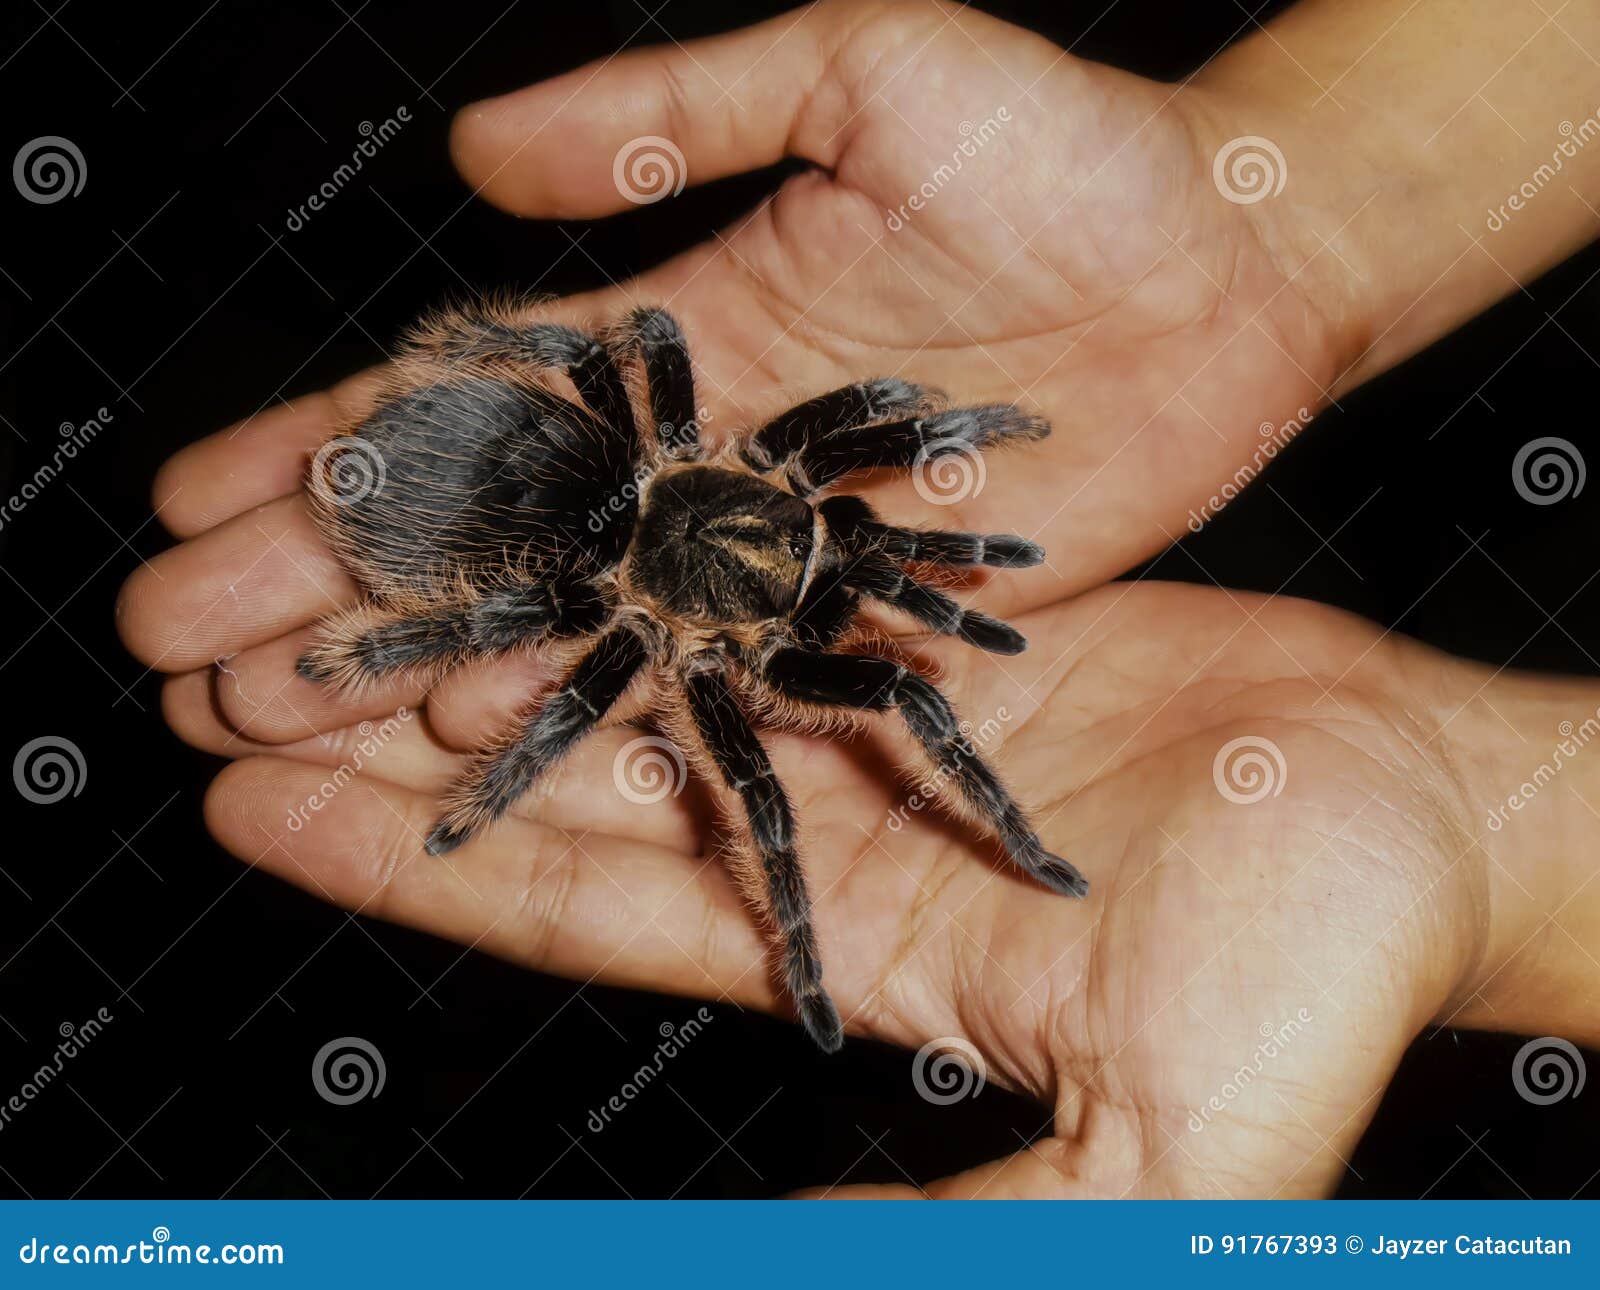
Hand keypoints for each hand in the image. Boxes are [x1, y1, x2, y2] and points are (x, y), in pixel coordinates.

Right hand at [132, 0, 1355, 623]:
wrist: (1227, 267)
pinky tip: (468, 756)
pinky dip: (583, 721)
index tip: (196, 503)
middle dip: (321, 587)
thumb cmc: (1065, 152)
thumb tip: (480, 158)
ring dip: (411, 671)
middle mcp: (697, 451)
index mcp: (675, 326)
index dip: (322, 453)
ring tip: (274, 723)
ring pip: (560, 626)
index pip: (462, 402)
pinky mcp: (856, 613)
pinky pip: (700, 680)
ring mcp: (768, 545)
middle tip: (182, 650)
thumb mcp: (861, 74)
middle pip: (477, 536)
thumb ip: (670, 114)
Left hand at [151, 577, 1576, 1197]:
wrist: (1406, 809)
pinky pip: (758, 572)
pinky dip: (658, 542)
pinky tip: (564, 497)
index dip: (416, 863)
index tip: (266, 808)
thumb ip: (976, 1214)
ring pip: (643, 662)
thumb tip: (800, 1244)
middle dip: (410, 737)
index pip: (570, 906)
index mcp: (832, 951)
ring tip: (346, 583)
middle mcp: (823, 827)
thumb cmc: (1310, 979)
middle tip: (241, 679)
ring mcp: (868, 715)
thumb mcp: (1145, 1159)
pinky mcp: (927, 626)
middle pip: (569, 779)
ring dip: (504, 627)